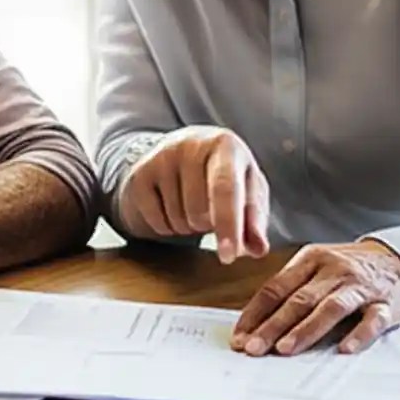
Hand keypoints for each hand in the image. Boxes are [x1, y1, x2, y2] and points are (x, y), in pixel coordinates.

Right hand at [117, 126, 269, 262]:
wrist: (179, 152)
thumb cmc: (221, 175)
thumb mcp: (246, 191)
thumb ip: (255, 220)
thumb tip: (258, 248)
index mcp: (225, 145)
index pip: (226, 189)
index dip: (229, 225)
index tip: (229, 255)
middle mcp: (191, 144)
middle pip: (200, 211)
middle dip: (208, 226)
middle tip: (210, 211)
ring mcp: (161, 157)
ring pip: (178, 219)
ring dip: (188, 227)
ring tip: (190, 206)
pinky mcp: (140, 174)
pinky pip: (156, 222)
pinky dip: (167, 228)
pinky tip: (171, 208)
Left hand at [231, 241, 399, 356]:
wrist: (396, 259)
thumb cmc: (346, 268)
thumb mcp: (315, 266)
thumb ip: (290, 288)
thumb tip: (256, 320)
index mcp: (310, 259)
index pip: (276, 287)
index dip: (256, 313)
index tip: (241, 335)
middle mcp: (333, 270)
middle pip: (299, 300)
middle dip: (273, 325)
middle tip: (254, 347)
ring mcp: (359, 287)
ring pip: (330, 308)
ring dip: (306, 330)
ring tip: (285, 348)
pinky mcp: (385, 304)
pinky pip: (372, 319)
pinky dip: (358, 334)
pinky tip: (344, 348)